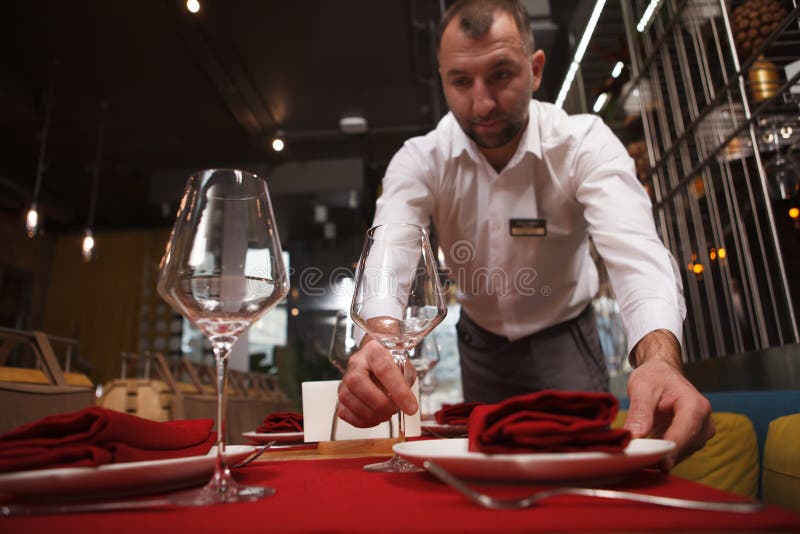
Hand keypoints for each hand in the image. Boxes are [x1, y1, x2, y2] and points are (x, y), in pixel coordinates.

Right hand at [337, 339, 417, 427]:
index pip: (384, 369)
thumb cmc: (390, 363)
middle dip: (382, 404)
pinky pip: (347, 414)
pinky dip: (364, 421)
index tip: (411, 408)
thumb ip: (406, 382)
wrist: (375, 361)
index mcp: (374, 351)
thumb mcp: (404, 366)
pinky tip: (375, 416)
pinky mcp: (340, 397)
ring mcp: (345, 381)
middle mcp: (356, 364)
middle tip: (396, 408)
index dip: (399, 392)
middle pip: (359, 384)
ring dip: (374, 415)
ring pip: (352, 402)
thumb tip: (407, 404)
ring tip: (387, 412)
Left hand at [624, 330, 713, 470]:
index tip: (654, 462)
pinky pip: (677, 454)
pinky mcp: (693, 441)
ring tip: (637, 453)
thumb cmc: (655, 378)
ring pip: (680, 454)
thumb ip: (639, 413)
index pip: (685, 433)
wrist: (662, 374)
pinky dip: (661, 454)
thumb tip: (634, 438)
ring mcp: (701, 433)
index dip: (669, 450)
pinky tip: (645, 452)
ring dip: (659, 456)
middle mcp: (704, 422)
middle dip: (660, 455)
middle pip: (684, 447)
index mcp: (696, 406)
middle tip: (636, 459)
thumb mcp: (642, 389)